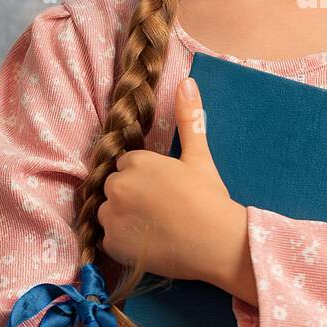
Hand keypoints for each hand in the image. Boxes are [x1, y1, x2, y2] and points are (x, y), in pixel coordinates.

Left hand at [98, 75, 250, 286]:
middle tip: (162, 209)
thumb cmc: (209, 198)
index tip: (165, 190)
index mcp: (136, 162)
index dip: (146, 177)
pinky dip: (125, 242)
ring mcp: (112, 216)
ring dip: (125, 218)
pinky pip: (110, 239)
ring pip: (109, 212)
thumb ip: (188, 119)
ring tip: (155, 227)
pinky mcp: (112, 244)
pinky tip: (149, 242)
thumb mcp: (199, 156)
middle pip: (115, 187)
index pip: (127, 165)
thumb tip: (187, 82)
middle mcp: (118, 186)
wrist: (216, 242)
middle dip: (132, 195)